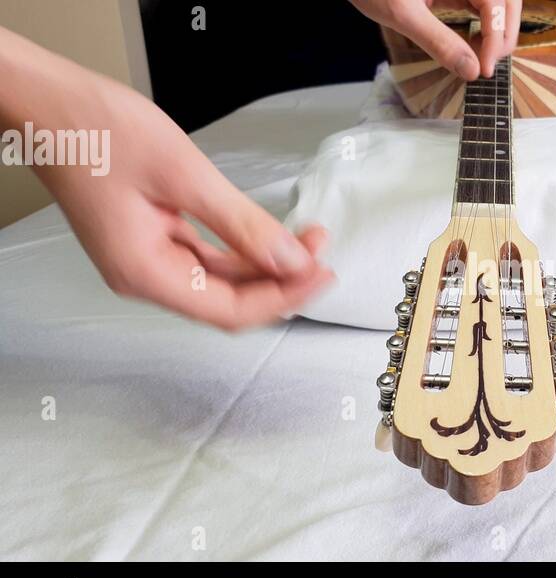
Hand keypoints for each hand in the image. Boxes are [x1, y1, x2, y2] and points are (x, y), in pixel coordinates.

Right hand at [0, 28, 332, 331]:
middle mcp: (144, 276)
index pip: (230, 309)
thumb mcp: (183, 176)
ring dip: (265, 265)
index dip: (282, 297)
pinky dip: (241, 250)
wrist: (47, 103)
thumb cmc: (98, 130)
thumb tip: (290, 260)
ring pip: (221, 280)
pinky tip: (270, 237)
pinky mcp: (150, 238)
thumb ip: (240, 223)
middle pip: (228, 300)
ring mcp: (146, 259)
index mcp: (145, 273)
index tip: (321, 273)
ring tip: (306, 241)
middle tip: (321, 252)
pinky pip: (206, 258)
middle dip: (280, 280)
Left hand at [349, 0, 521, 78]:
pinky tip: (474, 45)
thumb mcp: (401, 14)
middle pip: (507, 0)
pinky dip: (484, 24)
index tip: (484, 69)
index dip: (497, 37)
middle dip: (504, 34)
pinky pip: (482, 2)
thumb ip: (437, 42)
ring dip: (497, 30)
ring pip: (499, 2)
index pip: (497, 2)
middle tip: (486, 68)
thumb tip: (470, 71)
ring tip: (481, 59)